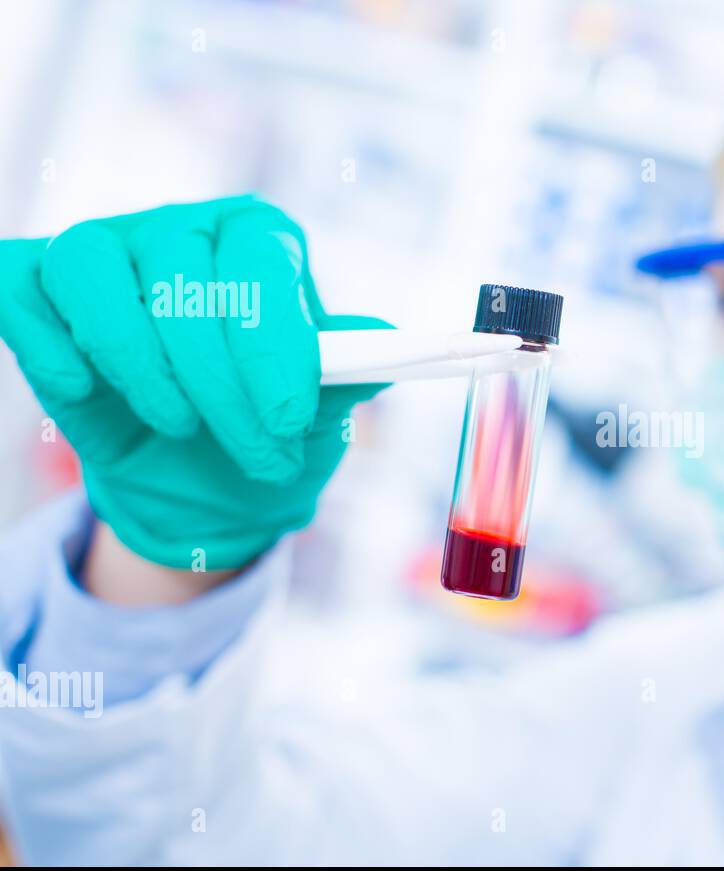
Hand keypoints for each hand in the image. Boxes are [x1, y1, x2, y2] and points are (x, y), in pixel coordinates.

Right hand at [0, 196, 386, 570]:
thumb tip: (386, 346)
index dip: (272, 343)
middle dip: (223, 385)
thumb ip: (344, 379)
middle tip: (256, 452)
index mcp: (261, 241)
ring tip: (179, 425)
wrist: (200, 486)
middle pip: (184, 282)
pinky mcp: (39, 285)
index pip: (261, 266)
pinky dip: (50, 342)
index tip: (287, 415)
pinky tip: (85, 390)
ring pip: (96, 275)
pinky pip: (23, 291)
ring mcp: (105, 250)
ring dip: (140, 365)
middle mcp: (183, 230)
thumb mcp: (317, 419)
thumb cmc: (266, 433)